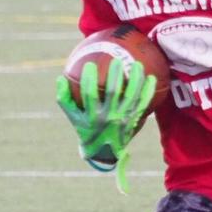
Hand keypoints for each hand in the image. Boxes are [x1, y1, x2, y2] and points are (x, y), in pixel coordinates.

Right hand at [55, 57, 156, 193]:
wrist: (105, 151)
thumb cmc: (86, 129)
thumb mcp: (73, 117)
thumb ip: (64, 98)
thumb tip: (59, 78)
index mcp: (93, 116)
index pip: (90, 94)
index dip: (89, 80)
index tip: (90, 65)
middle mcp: (109, 117)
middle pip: (113, 93)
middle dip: (115, 75)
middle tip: (117, 61)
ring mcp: (124, 118)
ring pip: (132, 96)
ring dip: (136, 79)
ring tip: (137, 64)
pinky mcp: (134, 119)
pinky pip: (143, 103)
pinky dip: (148, 90)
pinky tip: (152, 78)